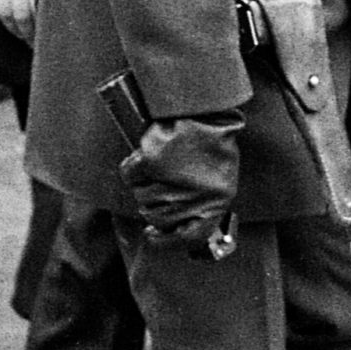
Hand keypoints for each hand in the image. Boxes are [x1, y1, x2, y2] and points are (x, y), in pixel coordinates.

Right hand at [119, 112, 242, 255]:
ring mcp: (170, 181)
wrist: (205, 108)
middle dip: (154, 203)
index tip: (152, 236)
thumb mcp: (219, 179)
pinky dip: (134, 166)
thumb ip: (201, 205)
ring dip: (146, 183)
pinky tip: (147, 154)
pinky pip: (131, 175)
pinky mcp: (150, 163)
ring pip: (142, 197)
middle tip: (160, 183)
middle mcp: (192, 197)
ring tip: (162, 163)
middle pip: (158, 218)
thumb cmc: (213, 143)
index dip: (168, 241)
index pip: (190, 237)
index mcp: (216, 203)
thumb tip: (174, 229)